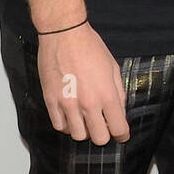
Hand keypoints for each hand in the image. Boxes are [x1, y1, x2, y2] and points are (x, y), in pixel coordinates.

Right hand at [36, 22, 129, 143]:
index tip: (122, 134)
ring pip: (78, 136)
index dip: (122, 134)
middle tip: (104, 126)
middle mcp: (87, 104)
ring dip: (85, 130)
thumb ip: (118, 92)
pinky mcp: (51, 102)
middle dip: (104, 135)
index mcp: (107, 95)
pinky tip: (71, 116)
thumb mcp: (113, 67)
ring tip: (86, 119)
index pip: (118, 128)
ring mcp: (67, 105)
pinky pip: (59, 126)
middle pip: (98, 138)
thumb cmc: (91, 48)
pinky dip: (67, 126)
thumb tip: (119, 110)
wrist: (65, 36)